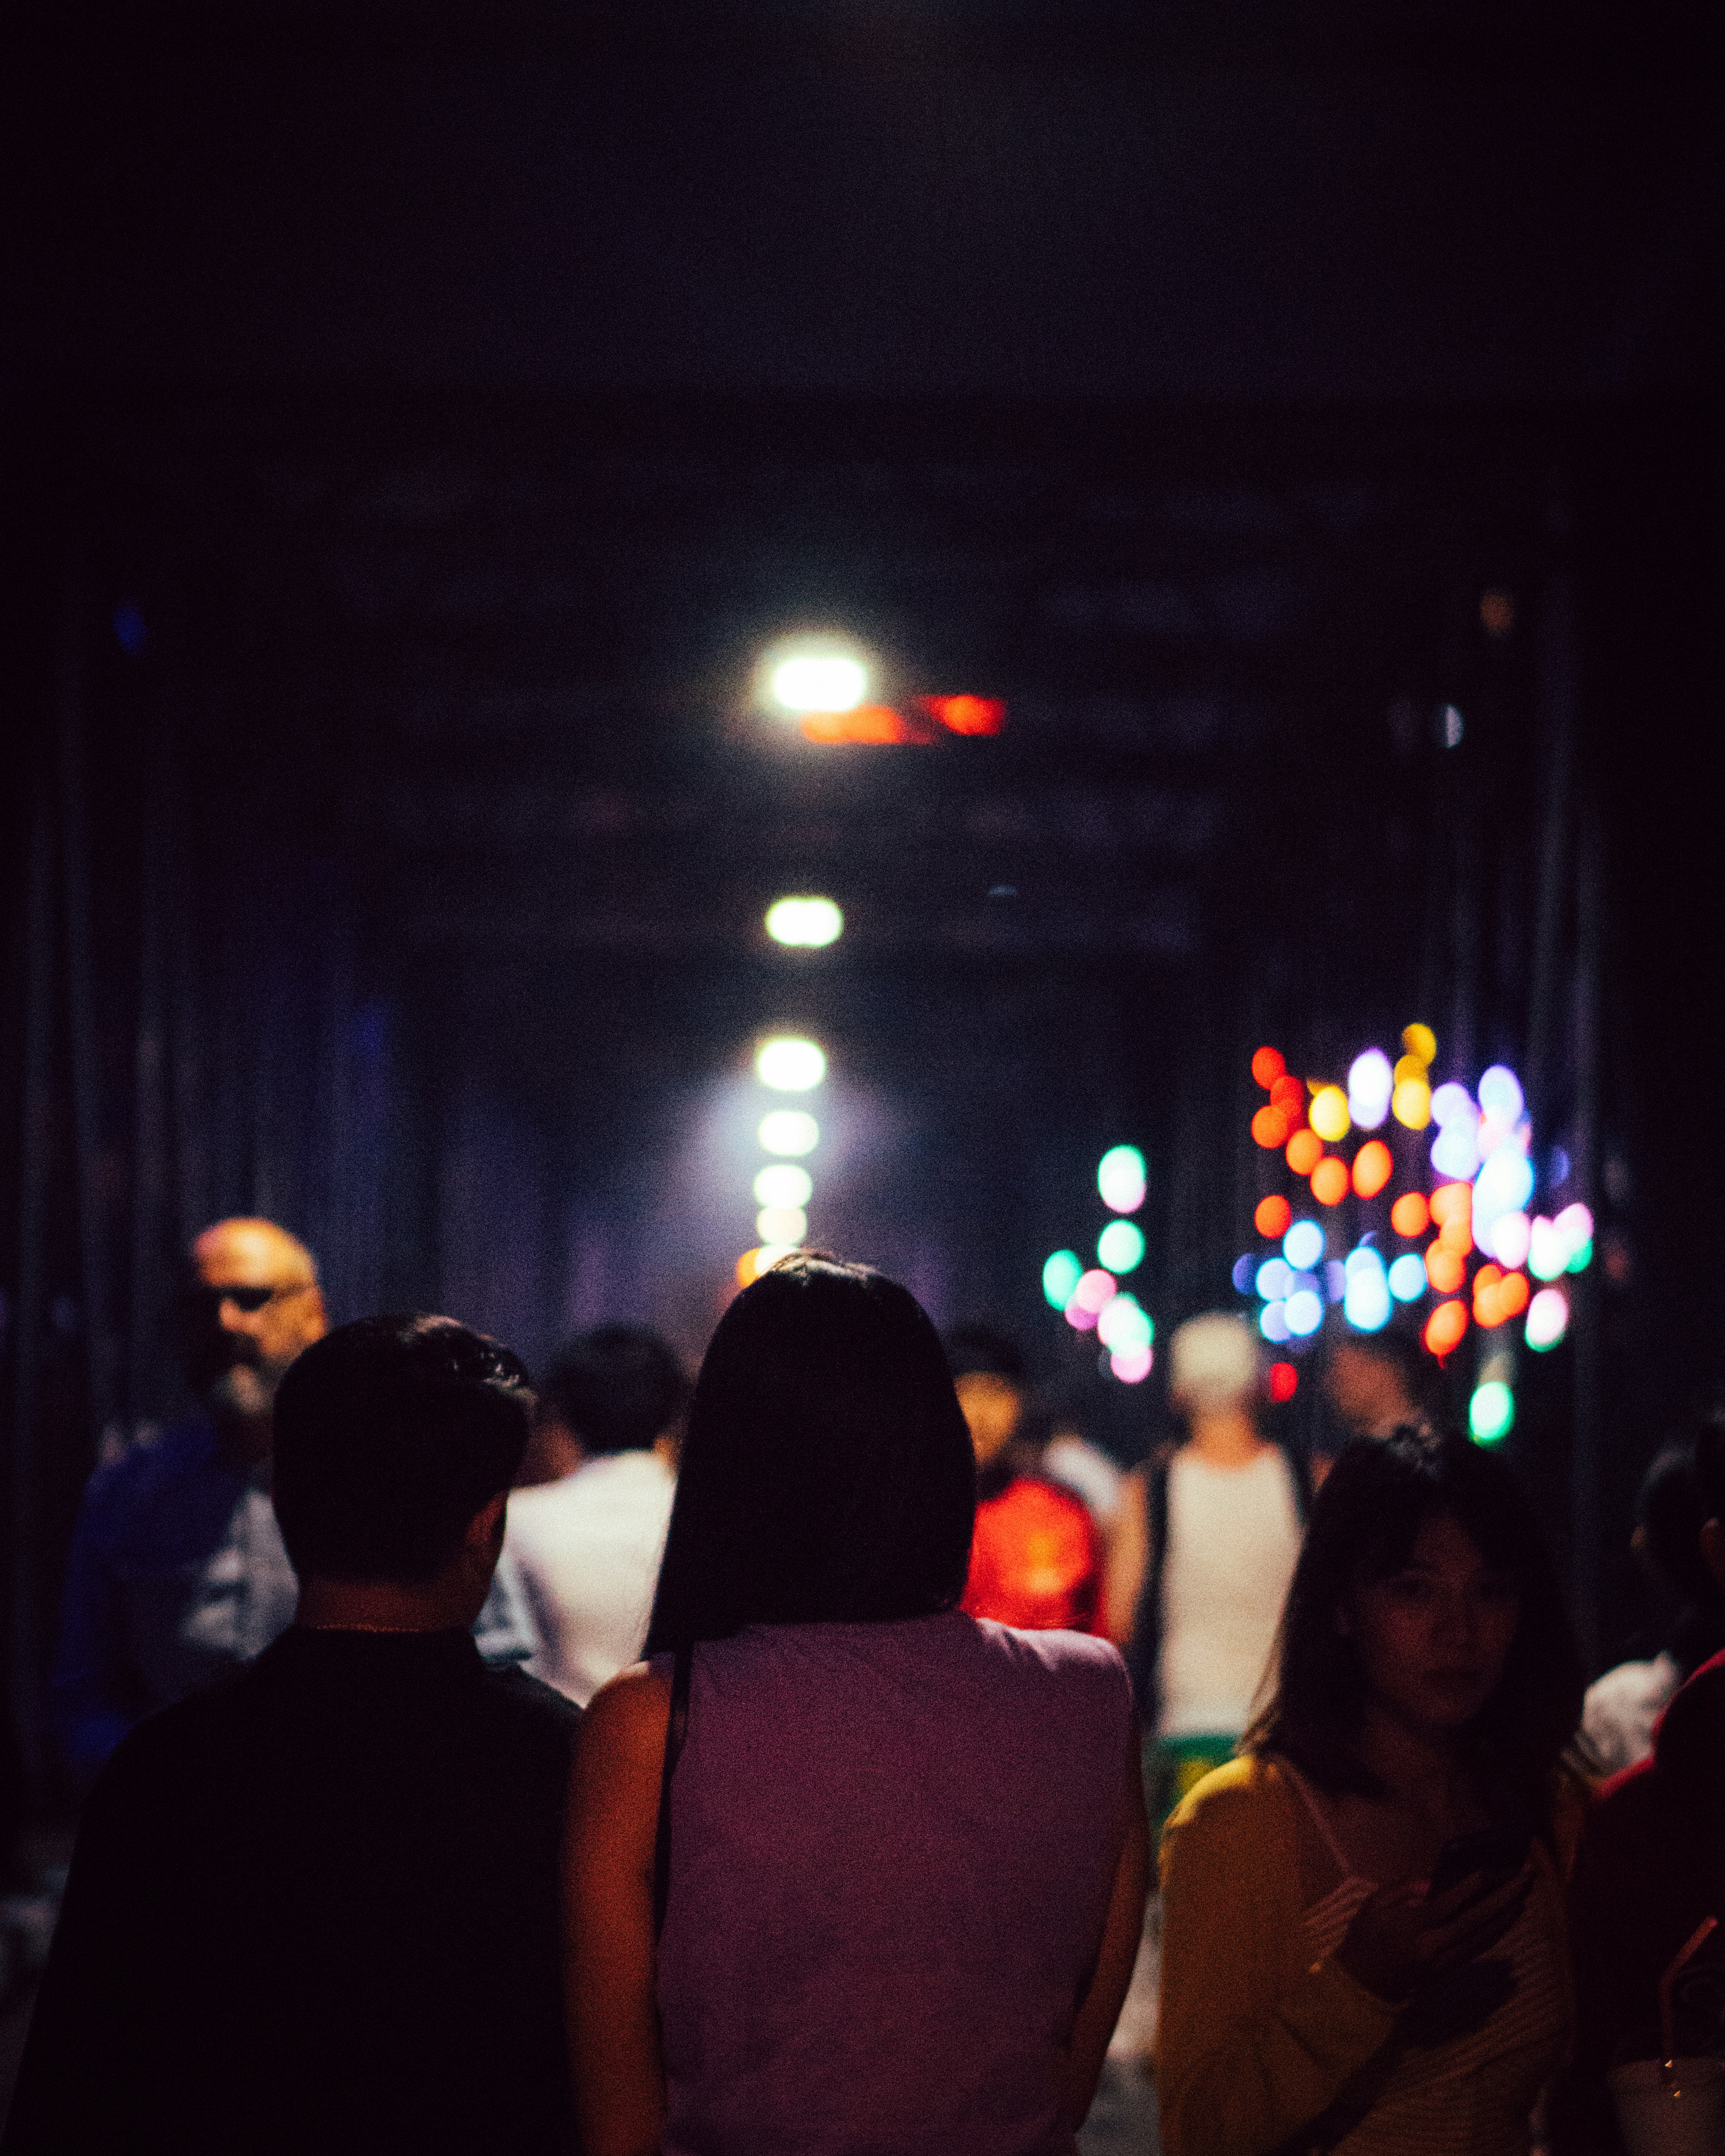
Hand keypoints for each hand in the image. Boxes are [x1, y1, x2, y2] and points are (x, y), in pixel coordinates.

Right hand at [1336, 1865, 1533, 2004]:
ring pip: (1484, 1938)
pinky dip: (1497, 1930)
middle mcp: (1433, 1948)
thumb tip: (1432, 1882)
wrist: (1364, 1986)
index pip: (1444, 1906)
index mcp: (1409, 1930)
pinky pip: (1479, 1948)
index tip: (1488, 1870)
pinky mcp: (1451, 1970)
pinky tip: (1508, 1916)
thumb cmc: (1364, 1939)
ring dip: (1507, 1915)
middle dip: (1502, 1899)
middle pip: (1475, 1922)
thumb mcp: (1372, 1905)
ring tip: (1524, 1892)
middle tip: (1524, 1878)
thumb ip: (1402, 1889)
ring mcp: (1445, 1962)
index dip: (1467, 1889)